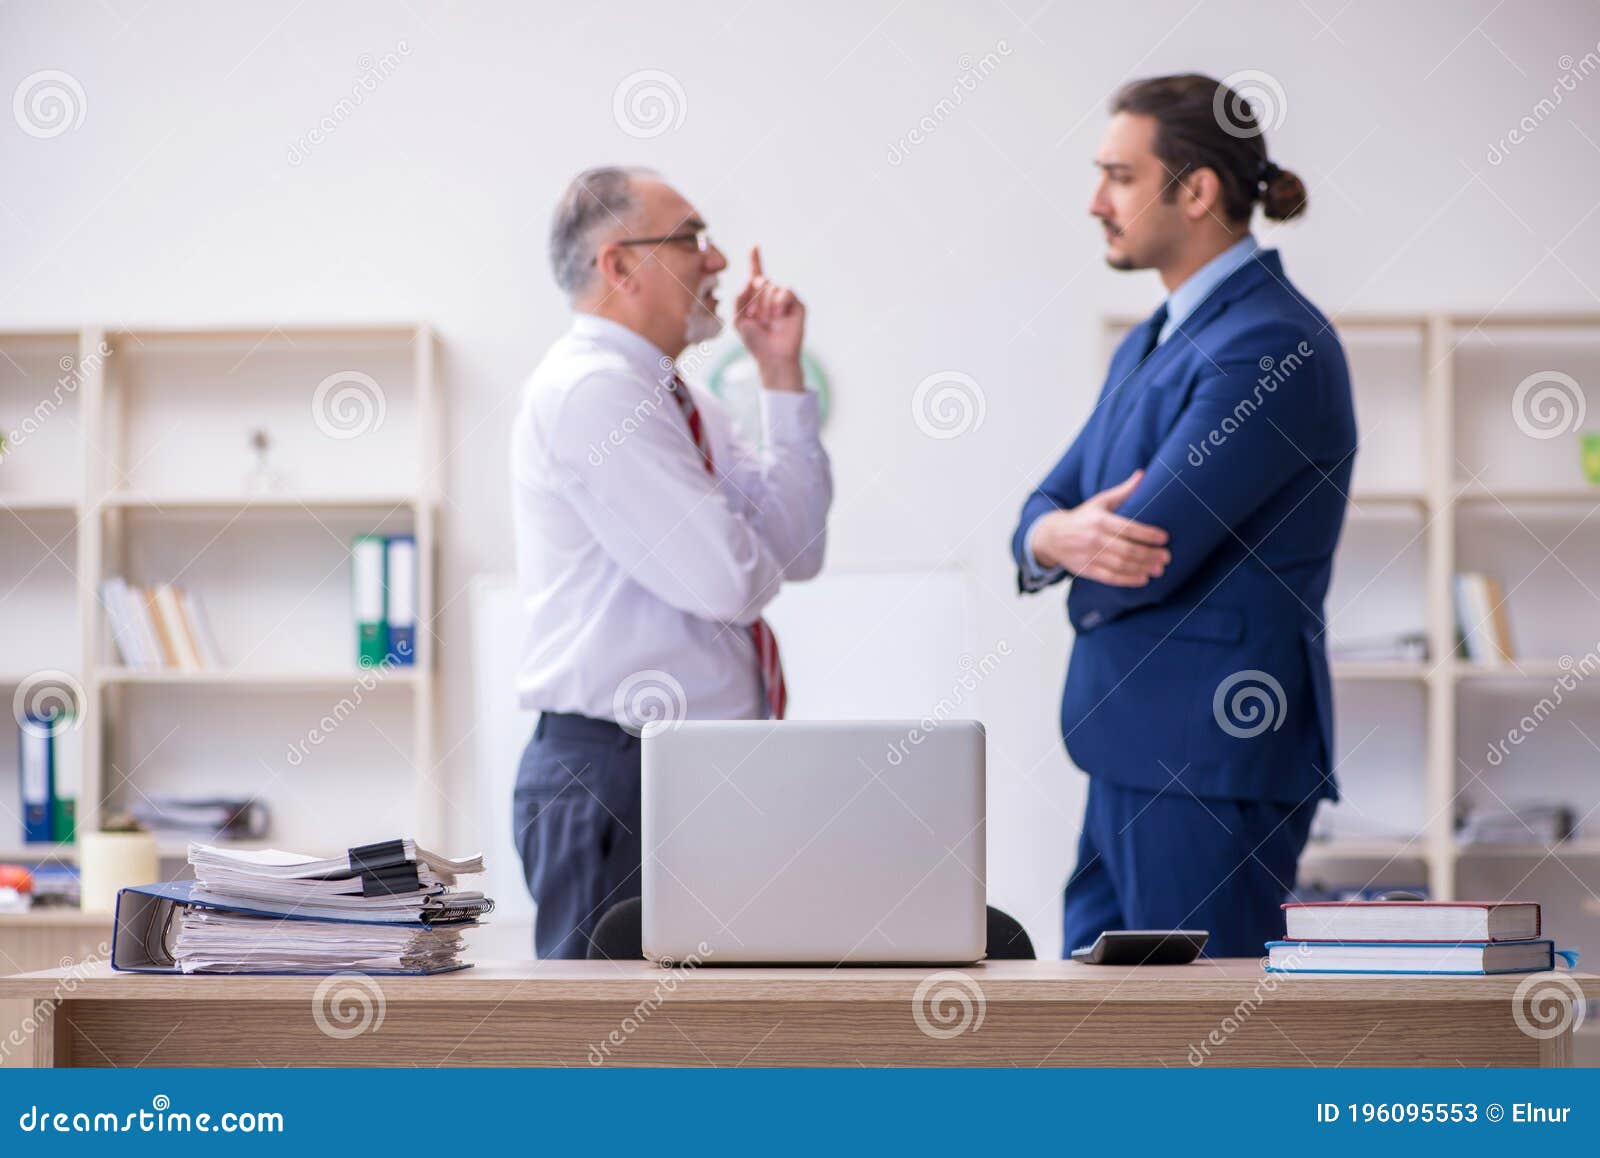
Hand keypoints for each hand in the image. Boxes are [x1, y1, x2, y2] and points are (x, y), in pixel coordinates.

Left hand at [733, 246, 804, 391]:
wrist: (771, 356)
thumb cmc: (754, 340)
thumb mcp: (737, 319)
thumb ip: (739, 297)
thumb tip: (752, 279)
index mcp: (755, 298)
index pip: (755, 275)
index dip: (755, 260)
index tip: (754, 246)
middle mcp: (770, 296)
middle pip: (760, 280)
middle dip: (755, 298)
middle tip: (756, 316)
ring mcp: (784, 300)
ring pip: (772, 286)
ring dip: (766, 303)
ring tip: (768, 319)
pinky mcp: (797, 305)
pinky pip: (787, 291)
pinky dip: (780, 302)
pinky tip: (779, 314)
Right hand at [1030, 470, 1170, 586]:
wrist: (1052, 536)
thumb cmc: (1082, 518)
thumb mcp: (1100, 501)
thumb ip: (1122, 491)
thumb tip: (1142, 474)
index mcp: (1099, 520)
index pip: (1128, 528)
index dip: (1147, 534)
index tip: (1164, 538)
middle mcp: (1094, 538)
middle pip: (1127, 549)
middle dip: (1149, 554)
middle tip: (1166, 556)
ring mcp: (1089, 555)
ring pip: (1120, 565)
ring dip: (1142, 568)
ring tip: (1159, 569)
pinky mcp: (1086, 570)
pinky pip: (1110, 577)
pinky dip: (1127, 580)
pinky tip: (1143, 579)